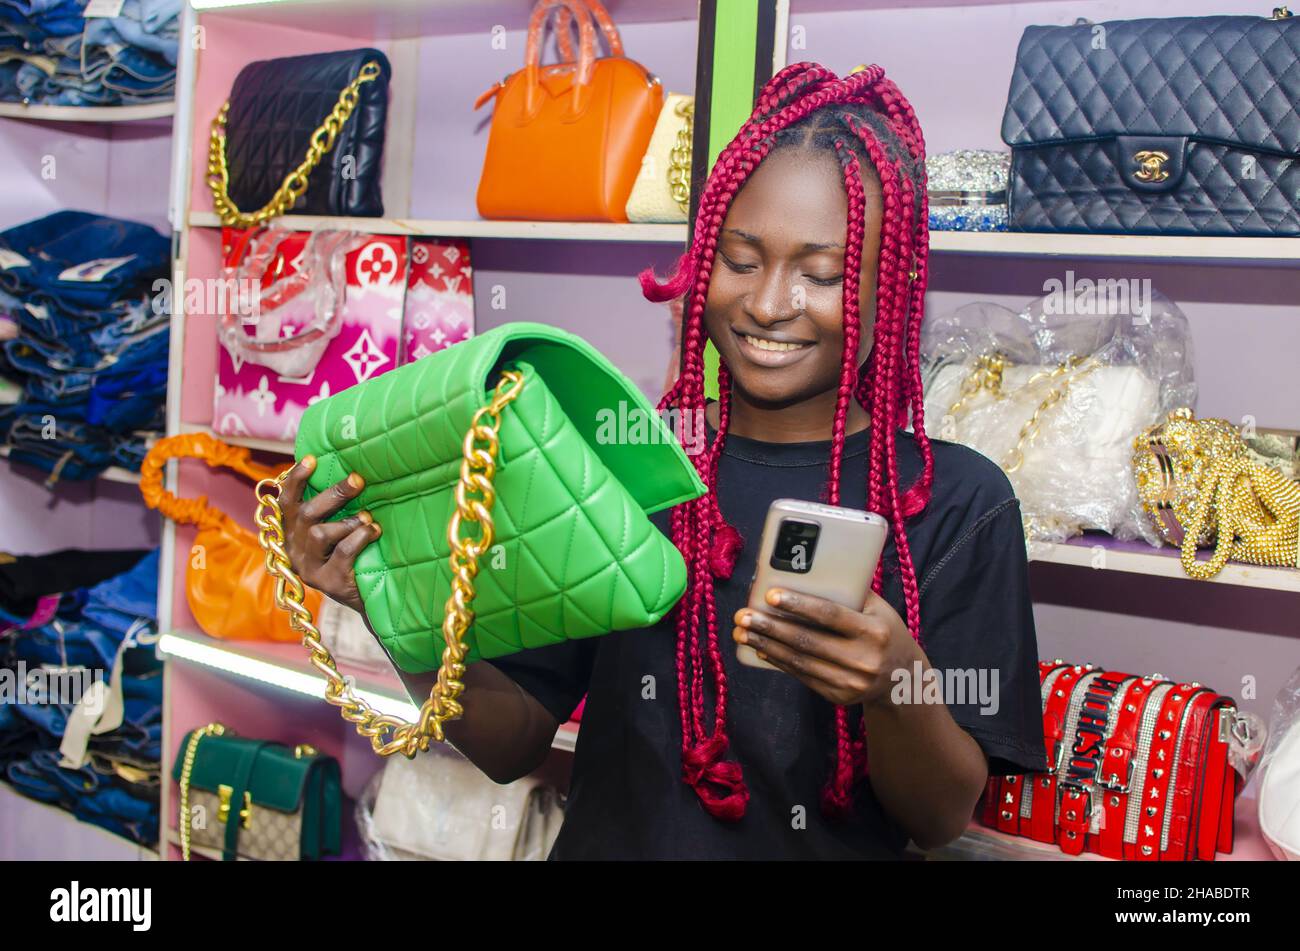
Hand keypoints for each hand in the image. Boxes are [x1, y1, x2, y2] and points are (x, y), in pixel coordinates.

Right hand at [278, 455, 379, 614]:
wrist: (370, 598)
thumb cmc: (354, 554)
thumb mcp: (337, 531)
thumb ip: (333, 509)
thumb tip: (350, 473)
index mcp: (293, 533)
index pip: (286, 502)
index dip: (296, 480)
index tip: (311, 459)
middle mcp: (295, 549)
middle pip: (306, 514)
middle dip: (334, 494)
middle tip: (358, 480)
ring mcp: (309, 568)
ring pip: (320, 533)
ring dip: (348, 521)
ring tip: (368, 518)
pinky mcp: (328, 582)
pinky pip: (342, 552)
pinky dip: (360, 538)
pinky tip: (374, 532)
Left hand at [732, 587, 920, 707]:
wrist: (903, 679)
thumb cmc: (884, 632)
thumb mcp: (879, 609)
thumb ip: (850, 591)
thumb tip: (808, 568)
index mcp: (874, 631)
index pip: (830, 615)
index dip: (799, 605)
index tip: (771, 595)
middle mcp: (863, 659)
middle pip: (807, 641)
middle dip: (770, 627)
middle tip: (742, 615)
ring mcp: (850, 682)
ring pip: (800, 661)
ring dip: (766, 645)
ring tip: (742, 631)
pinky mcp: (838, 697)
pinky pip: (802, 676)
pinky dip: (778, 661)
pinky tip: (761, 648)